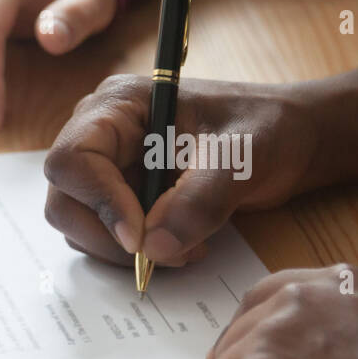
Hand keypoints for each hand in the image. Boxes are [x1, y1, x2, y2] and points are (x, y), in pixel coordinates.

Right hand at [43, 74, 321, 264]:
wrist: (291, 139)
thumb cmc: (269, 128)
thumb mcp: (242, 159)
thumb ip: (200, 200)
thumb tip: (154, 247)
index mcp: (121, 105)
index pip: (72, 159)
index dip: (98, 202)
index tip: (139, 237)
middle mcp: (104, 133)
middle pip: (66, 198)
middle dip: (110, 236)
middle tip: (166, 253)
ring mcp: (111, 166)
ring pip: (81, 224)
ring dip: (126, 251)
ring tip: (187, 247)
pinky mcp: (125, 195)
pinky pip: (107, 235)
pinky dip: (138, 253)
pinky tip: (184, 245)